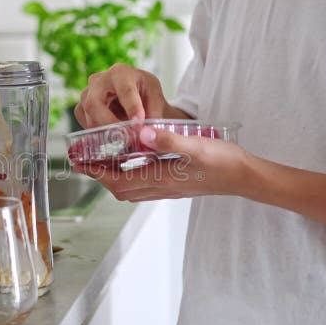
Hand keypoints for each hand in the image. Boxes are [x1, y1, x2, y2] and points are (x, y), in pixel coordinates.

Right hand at [73, 63, 188, 128]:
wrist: (135, 97)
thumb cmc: (145, 95)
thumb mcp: (156, 100)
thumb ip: (153, 116)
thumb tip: (146, 135)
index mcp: (121, 72)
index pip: (124, 90)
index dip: (132, 108)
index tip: (139, 123)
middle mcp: (99, 80)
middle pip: (94, 104)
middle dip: (109, 124)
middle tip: (126, 138)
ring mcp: (87, 94)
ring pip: (88, 117)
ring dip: (104, 132)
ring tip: (123, 140)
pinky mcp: (81, 108)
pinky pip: (85, 124)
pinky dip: (97, 134)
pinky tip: (112, 135)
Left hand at [75, 126, 249, 200]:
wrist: (245, 177)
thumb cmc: (223, 161)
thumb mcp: (195, 145)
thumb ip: (168, 140)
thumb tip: (141, 135)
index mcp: (161, 178)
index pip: (118, 179)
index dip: (97, 172)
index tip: (80, 163)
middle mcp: (161, 187)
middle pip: (120, 188)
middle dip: (100, 176)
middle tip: (86, 161)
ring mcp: (168, 189)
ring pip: (131, 189)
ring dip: (114, 178)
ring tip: (103, 162)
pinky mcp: (175, 186)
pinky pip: (144, 187)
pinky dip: (130, 178)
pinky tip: (133, 165)